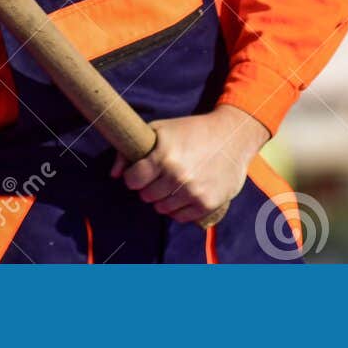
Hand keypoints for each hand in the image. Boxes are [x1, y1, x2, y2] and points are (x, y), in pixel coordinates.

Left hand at [110, 104, 270, 222]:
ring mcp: (193, 191)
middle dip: (149, 187)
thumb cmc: (192, 130)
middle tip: (161, 176)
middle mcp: (178, 175)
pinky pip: (181, 218)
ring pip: (162, 209)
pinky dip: (179, 209)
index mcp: (164, 155)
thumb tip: (114, 175)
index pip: (133, 180)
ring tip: (174, 183)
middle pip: (146, 196)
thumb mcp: (160, 129)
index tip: (141, 172)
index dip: (134, 176)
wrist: (233, 135)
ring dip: (163, 199)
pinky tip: (184, 194)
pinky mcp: (207, 203)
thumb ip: (131, 150)